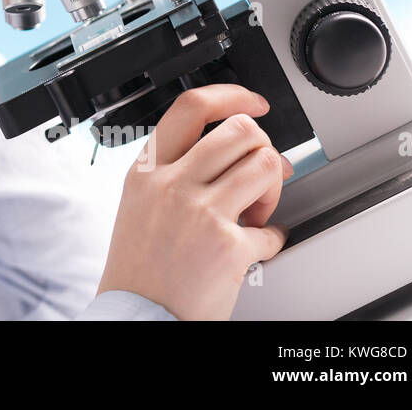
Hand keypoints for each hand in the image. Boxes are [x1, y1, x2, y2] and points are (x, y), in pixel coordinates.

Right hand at [97, 84, 294, 319]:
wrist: (137, 315)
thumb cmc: (138, 267)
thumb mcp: (139, 203)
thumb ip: (171, 172)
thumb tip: (223, 153)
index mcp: (148, 170)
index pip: (191, 108)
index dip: (230, 96)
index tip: (251, 103)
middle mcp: (173, 185)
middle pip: (240, 131)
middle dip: (262, 147)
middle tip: (260, 170)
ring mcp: (202, 213)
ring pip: (266, 165)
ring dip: (272, 188)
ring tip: (257, 209)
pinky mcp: (230, 246)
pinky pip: (274, 230)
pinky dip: (273, 239)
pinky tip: (257, 246)